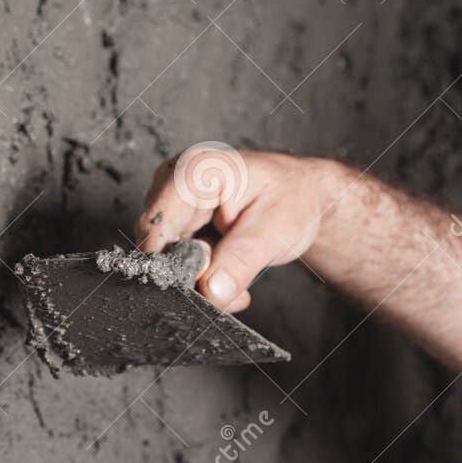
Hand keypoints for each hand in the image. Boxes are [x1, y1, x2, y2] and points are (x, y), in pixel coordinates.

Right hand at [135, 145, 338, 311]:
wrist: (304, 196)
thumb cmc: (292, 198)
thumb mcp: (274, 231)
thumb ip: (240, 262)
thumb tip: (210, 292)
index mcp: (195, 170)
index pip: (157, 223)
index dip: (169, 262)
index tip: (196, 290)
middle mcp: (175, 182)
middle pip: (158, 243)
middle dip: (191, 276)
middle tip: (228, 289)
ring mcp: (174, 202)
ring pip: (167, 257)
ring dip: (200, 279)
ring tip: (235, 279)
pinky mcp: (179, 221)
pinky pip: (178, 259)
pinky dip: (203, 275)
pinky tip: (228, 274)